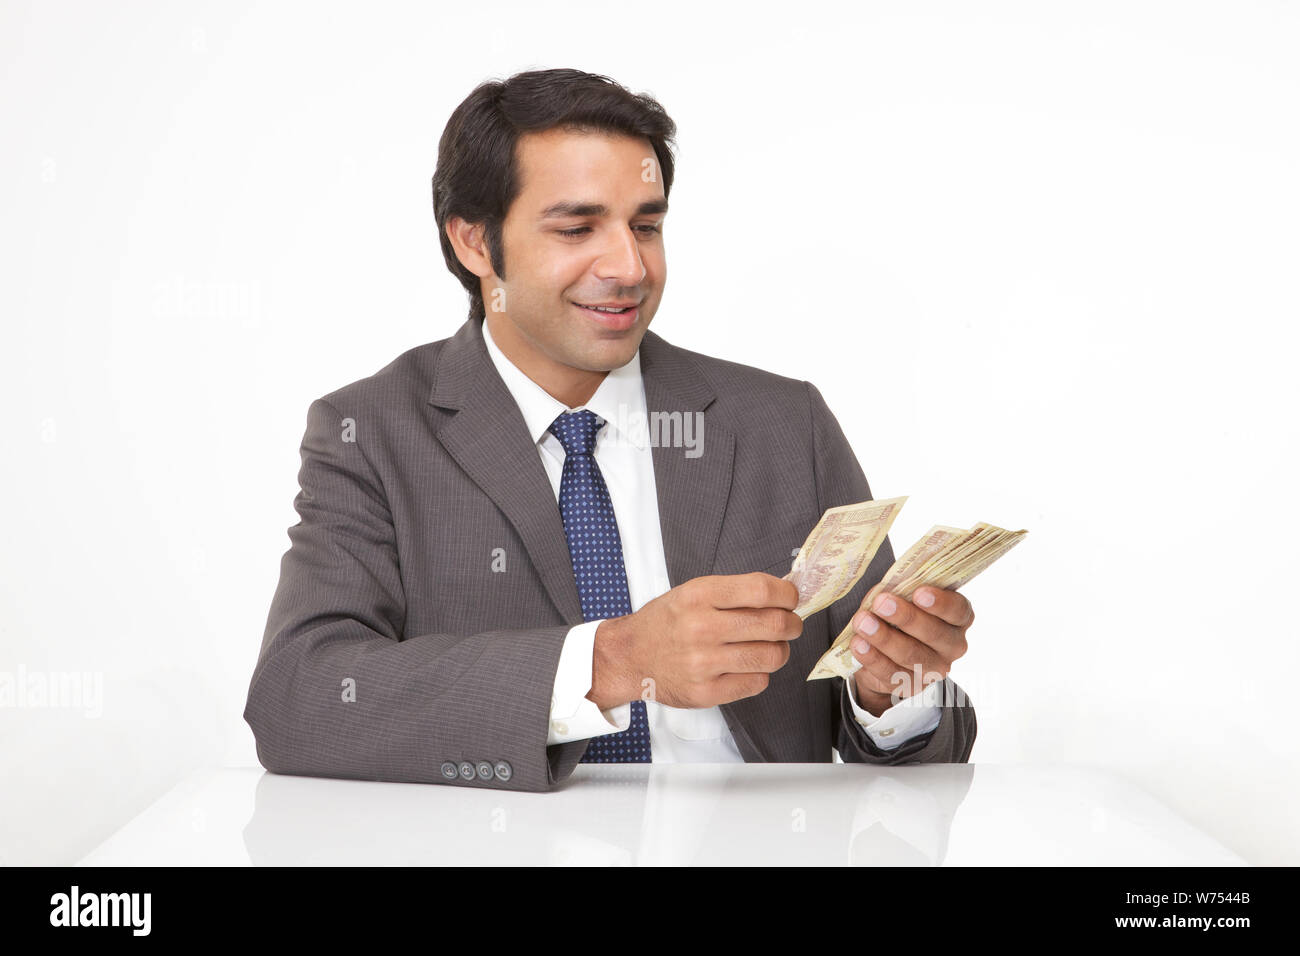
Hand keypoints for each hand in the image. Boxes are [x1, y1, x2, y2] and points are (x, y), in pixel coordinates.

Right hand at [588, 573, 802, 709]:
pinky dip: (761, 673)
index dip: (787, 594)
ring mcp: (703, 663)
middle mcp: (701, 628)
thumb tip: (783, 594)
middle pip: (773, 624)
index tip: (792, 598)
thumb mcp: (692, 592)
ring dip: (780, 651)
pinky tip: (749, 666)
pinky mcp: (705, 692)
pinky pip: (756, 683)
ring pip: (771, 656)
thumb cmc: (666, 622)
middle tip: (791, 624)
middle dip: (792, 623)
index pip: (762, 591)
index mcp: (699, 595)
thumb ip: (734, 593)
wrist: (630, 656)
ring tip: (773, 647)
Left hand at [849, 583, 972, 716]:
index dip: (941, 602)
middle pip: (934, 633)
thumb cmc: (899, 616)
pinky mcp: (911, 685)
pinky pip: (891, 673)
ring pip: (911, 654)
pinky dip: (872, 657)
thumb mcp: (903, 598)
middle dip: (906, 617)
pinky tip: (859, 644)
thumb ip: (900, 593)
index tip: (919, 593)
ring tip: (863, 622)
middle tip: (881, 603)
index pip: (958, 610)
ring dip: (884, 637)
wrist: (886, 653)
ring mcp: (934, 669)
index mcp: (958, 618)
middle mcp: (953, 645)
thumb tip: (884, 591)